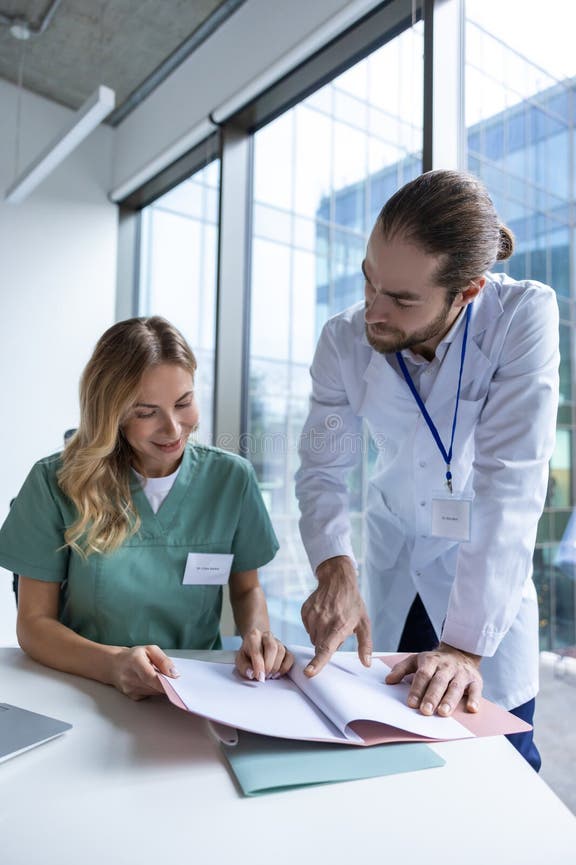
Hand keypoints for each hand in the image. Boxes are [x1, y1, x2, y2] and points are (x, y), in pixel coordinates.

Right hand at [109, 645, 177, 700]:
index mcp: (135, 661)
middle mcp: (129, 677)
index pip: (149, 676)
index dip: (163, 683)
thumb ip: (163, 660)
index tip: (174, 684)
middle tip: (172, 679)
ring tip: (160, 677)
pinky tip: (151, 682)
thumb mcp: (150, 650)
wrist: (115, 665)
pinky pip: (149, 695)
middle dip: (166, 684)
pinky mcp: (132, 696)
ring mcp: (129, 688)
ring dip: (160, 687)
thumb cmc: (134, 656)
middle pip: (153, 686)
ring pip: (153, 692)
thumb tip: (174, 674)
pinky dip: (154, 690)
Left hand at [235, 629, 293, 680]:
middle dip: (268, 665)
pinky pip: (290, 657)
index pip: (257, 650)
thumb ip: (244, 667)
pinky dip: (284, 668)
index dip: (258, 665)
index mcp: (253, 636)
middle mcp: (267, 636)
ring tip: (268, 675)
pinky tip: (277, 673)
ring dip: (275, 667)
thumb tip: (252, 674)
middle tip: (264, 677)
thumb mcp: (240, 660)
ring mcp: (278, 641)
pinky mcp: (286, 648)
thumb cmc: (248, 653)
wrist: (256, 643)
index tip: (259, 677)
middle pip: (272, 648)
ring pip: (281, 651)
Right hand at [301, 556, 371, 676]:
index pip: (326, 649)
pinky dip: (315, 626)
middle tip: (337, 629)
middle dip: (328, 643)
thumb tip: (366, 663)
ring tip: (331, 620)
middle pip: (319, 646)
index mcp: (338, 626)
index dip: (317, 663)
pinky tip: (323, 615)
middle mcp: (323, 622)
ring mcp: (312, 616)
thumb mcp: (364, 623)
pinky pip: (308, 628)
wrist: (337, 580)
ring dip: (321, 635)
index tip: (309, 673)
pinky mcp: (305, 612)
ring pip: (313, 638)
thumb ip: (365, 645)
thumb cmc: (353, 602)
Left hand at [385, 642, 482, 715]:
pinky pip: (476, 689)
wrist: (460, 652)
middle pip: (439, 681)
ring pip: (456, 686)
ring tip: (443, 712)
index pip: (423, 675)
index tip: (411, 703)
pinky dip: (474, 699)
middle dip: (432, 697)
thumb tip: (388, 680)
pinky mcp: (475, 680)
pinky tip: (471, 708)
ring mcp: (461, 673)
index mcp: (431, 660)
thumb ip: (401, 669)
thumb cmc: (434, 662)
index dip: (417, 689)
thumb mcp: (416, 660)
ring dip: (450, 700)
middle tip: (425, 711)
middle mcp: (447, 666)